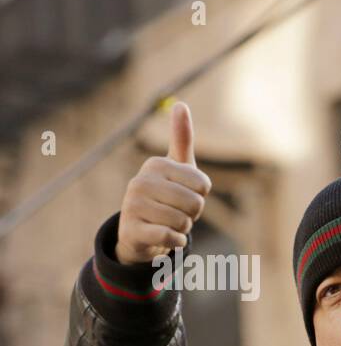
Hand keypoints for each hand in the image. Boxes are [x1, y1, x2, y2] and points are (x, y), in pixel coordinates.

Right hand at [114, 101, 211, 264]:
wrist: (139, 231)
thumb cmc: (165, 195)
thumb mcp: (176, 167)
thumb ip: (181, 138)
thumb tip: (180, 104)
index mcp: (156, 165)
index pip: (203, 185)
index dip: (201, 196)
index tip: (185, 194)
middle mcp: (140, 182)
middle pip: (195, 204)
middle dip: (193, 214)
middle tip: (177, 212)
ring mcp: (133, 206)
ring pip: (183, 222)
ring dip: (183, 228)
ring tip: (168, 223)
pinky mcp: (132, 230)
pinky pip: (171, 237)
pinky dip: (176, 241)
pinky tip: (166, 236)